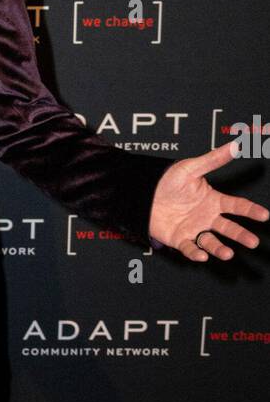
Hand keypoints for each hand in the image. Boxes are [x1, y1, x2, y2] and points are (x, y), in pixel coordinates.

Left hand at [148, 140, 268, 261]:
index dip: (251, 211)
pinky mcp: (179, 239)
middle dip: (241, 235)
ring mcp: (194, 230)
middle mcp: (207, 217)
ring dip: (220, 249)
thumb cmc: (168, 181)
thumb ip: (213, 160)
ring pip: (211, 242)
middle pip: (229, 228)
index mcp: (213, 201)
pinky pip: (189, 248)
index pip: (237, 206)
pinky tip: (202, 256)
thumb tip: (235, 145)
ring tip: (228, 254)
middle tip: (253, 242)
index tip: (264, 215)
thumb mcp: (191, 168)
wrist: (144, 193)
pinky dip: (196, 253)